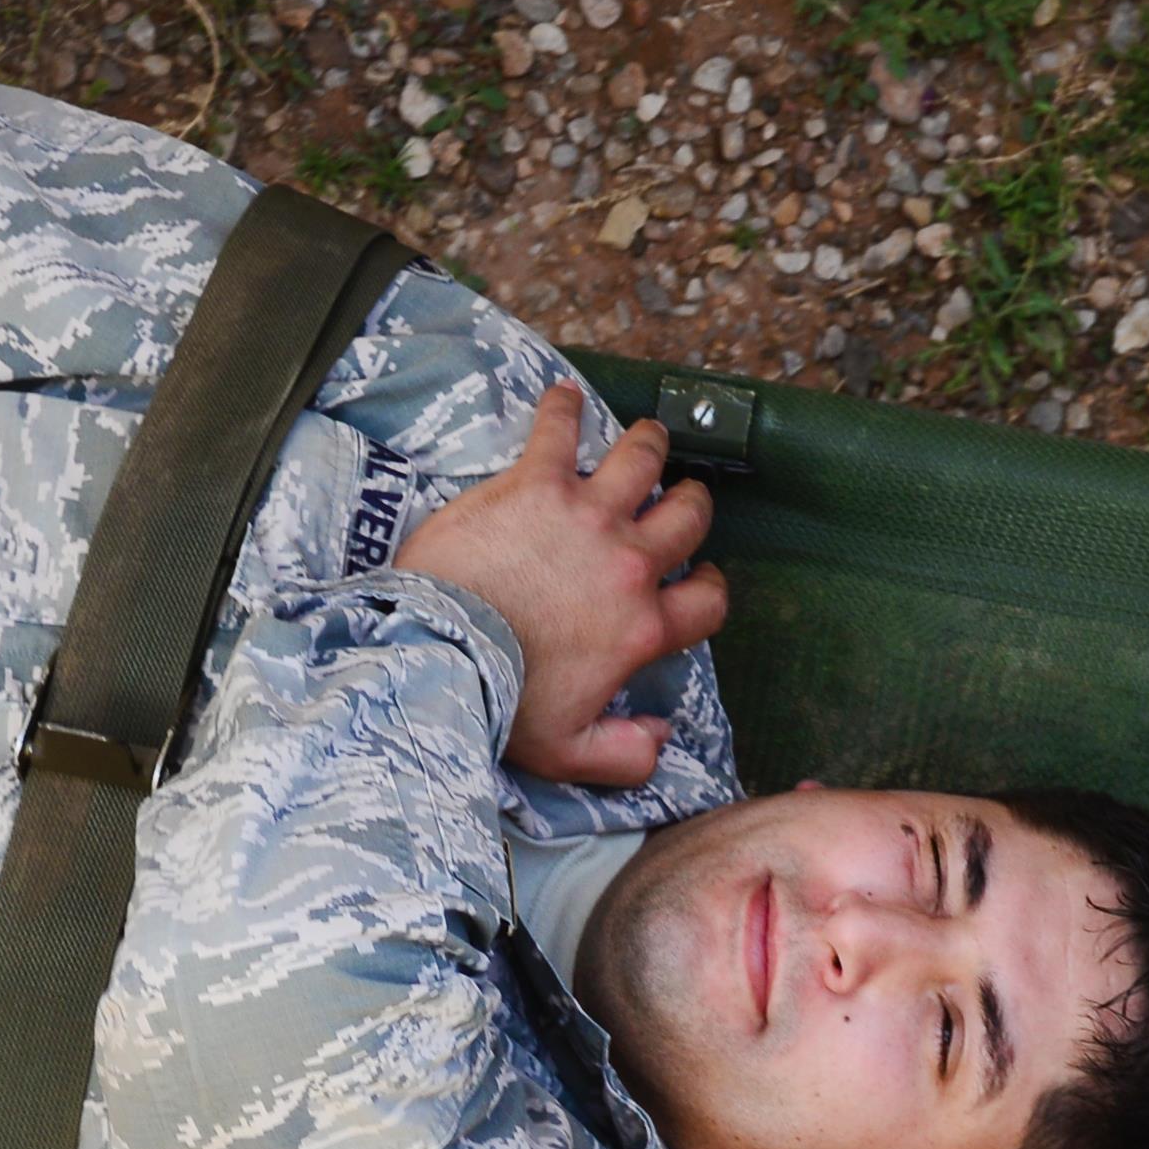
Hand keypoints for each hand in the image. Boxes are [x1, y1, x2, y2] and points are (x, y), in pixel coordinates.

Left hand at [391, 388, 729, 788]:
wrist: (438, 652)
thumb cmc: (498, 702)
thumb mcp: (567, 752)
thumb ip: (625, 752)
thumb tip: (659, 738)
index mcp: (641, 627)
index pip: (707, 603)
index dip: (709, 592)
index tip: (695, 585)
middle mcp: (628, 563)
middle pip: (688, 518)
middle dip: (690, 507)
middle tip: (677, 503)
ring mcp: (586, 515)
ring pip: (644, 461)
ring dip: (649, 446)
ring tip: (648, 438)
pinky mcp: (536, 482)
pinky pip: (560, 430)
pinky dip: (562, 408)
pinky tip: (563, 396)